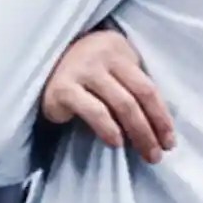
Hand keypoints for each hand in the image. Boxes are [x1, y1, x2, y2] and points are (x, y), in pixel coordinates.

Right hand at [41, 29, 175, 163]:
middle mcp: (100, 54)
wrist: (33, 66)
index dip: (162, 116)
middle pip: (138, 96)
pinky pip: (95, 112)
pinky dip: (109, 129)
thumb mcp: (108, 70)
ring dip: (138, 134)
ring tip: (144, 153)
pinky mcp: (62, 88)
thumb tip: (157, 126)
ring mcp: (80, 69)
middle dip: (152, 129)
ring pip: (122, 104)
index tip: (169, 140)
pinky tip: (116, 142)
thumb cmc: (79, 74)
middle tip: (158, 154)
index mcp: (117, 48)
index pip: (148, 86)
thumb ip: (129, 86)